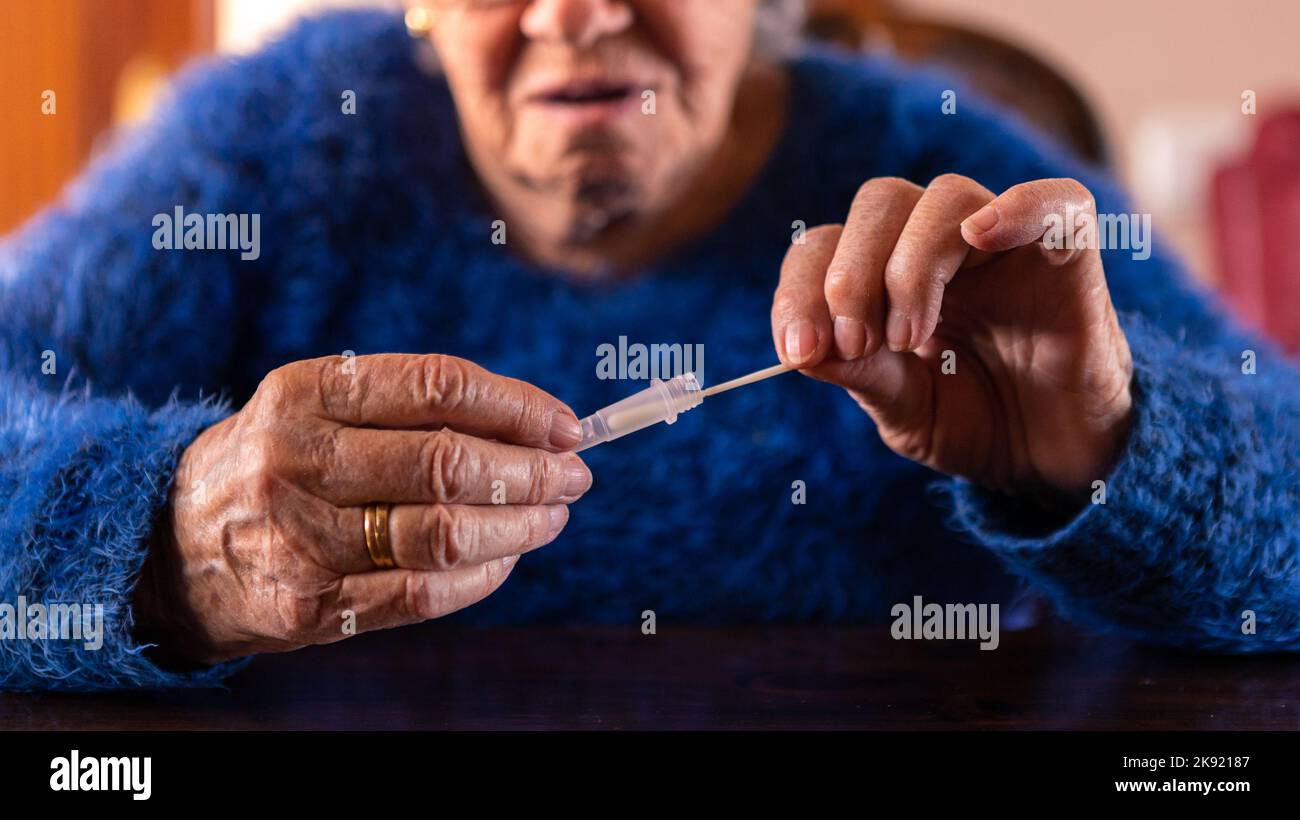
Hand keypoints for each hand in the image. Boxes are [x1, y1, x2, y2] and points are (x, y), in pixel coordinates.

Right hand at [133, 354, 591, 664]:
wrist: (169, 546)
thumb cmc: (275, 463)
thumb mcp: (317, 408)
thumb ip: (411, 408)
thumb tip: (535, 427)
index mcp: (305, 392)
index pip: (438, 386)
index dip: (518, 407)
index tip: (568, 426)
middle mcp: (297, 459)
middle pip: (448, 462)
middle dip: (532, 472)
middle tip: (574, 477)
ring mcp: (299, 538)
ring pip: (444, 533)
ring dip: (518, 527)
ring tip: (550, 517)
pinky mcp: (308, 607)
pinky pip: (421, 593)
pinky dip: (482, 578)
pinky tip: (505, 560)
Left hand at [771, 175, 1133, 500]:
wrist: (1051, 460)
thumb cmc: (973, 422)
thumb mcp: (903, 408)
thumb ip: (859, 373)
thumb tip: (802, 348)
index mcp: (885, 274)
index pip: (825, 246)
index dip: (801, 290)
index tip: (799, 351)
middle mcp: (940, 244)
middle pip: (880, 202)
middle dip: (852, 273)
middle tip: (859, 343)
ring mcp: (1004, 244)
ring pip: (947, 197)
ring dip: (912, 264)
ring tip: (910, 337)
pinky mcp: (1067, 256)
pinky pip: (1054, 203)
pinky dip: (1017, 207)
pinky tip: (982, 234)